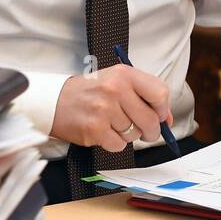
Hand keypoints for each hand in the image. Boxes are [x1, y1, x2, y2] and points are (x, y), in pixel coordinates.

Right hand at [50, 65, 170, 151]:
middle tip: (145, 132)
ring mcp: (104, 110)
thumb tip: (166, 119)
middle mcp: (115, 89)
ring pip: (134, 134)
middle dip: (151, 131)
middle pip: (150, 120)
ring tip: (113, 124)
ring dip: (128, 135)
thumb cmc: (89, 91)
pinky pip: (119, 145)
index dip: (163, 110)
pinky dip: (114, 143)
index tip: (160, 116)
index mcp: (124, 74)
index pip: (160, 93)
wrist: (54, 100)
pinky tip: (104, 132)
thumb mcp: (117, 81)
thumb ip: (143, 96)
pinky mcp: (94, 129)